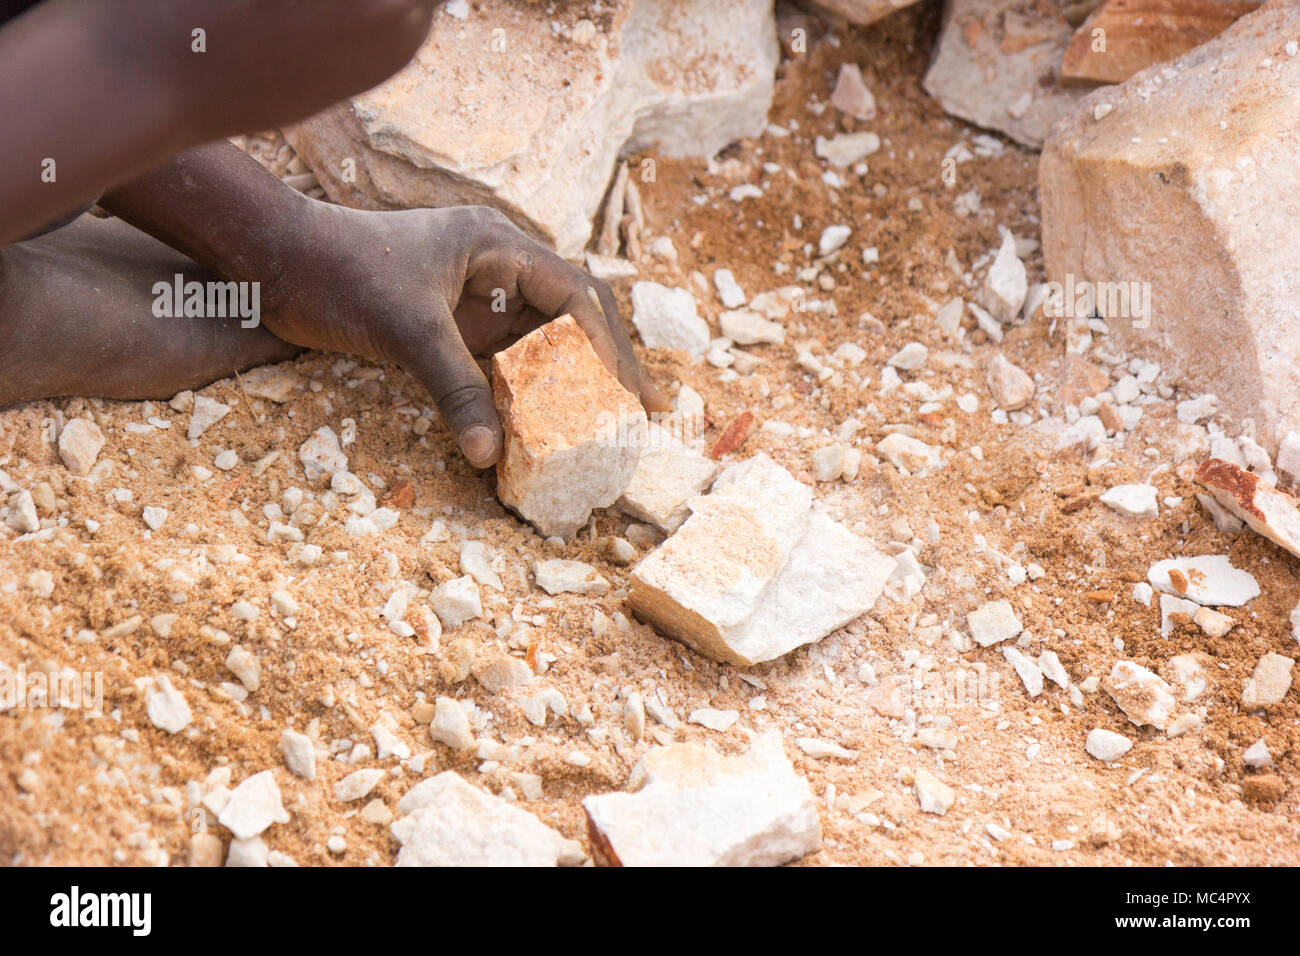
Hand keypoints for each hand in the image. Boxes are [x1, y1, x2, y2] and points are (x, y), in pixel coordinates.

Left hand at [264, 204, 666, 466]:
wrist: (271, 261)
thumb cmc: (339, 274)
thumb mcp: (407, 331)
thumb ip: (455, 389)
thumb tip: (492, 456)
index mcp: (498, 247)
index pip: (574, 295)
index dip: (610, 346)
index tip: (631, 393)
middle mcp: (496, 268)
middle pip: (570, 318)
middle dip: (607, 365)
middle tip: (642, 413)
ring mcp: (473, 297)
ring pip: (538, 342)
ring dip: (569, 383)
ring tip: (605, 428)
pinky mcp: (449, 324)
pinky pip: (500, 361)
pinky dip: (522, 394)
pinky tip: (539, 427)